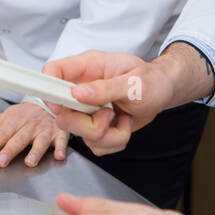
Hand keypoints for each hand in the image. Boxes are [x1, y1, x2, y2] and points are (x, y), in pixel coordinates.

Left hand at [0, 101, 67, 167]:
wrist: (48, 103)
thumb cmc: (24, 115)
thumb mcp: (5, 118)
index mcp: (13, 119)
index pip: (0, 134)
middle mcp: (29, 125)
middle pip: (18, 138)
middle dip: (10, 150)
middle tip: (1, 161)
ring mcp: (45, 129)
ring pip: (40, 141)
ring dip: (35, 151)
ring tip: (29, 162)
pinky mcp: (59, 133)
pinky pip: (61, 140)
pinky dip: (61, 148)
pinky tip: (58, 156)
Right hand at [40, 49, 179, 155]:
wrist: (163, 92)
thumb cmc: (151, 79)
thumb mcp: (133, 81)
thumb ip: (105, 87)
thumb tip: (78, 93)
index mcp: (87, 68)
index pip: (53, 72)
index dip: (51, 91)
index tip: (64, 106)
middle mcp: (83, 89)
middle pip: (62, 115)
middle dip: (87, 124)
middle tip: (108, 113)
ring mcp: (87, 110)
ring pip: (80, 135)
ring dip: (107, 134)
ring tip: (121, 117)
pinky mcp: (95, 127)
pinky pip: (96, 146)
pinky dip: (114, 141)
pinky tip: (123, 124)